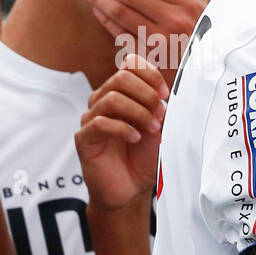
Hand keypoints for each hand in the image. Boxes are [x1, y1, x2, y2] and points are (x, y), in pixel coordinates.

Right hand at [76, 53, 166, 211]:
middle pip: (120, 78)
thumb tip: (171, 91)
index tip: (165, 94)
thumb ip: (162, 108)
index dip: (149, 74)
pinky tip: (134, 139)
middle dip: (146, 94)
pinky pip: (100, 122)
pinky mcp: (84, 138)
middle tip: (160, 114)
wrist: (130, 189)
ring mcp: (90, 119)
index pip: (129, 65)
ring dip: (138, 112)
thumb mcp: (160, 128)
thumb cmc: (143, 158)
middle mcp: (103, 102)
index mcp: (121, 94)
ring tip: (151, 129)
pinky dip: (123, 129)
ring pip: (111, 98)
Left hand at [78, 0, 205, 82]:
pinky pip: (119, 34)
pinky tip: (96, 9)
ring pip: (120, 13)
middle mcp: (173, 20)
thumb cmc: (207, 44)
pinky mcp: (146, 58)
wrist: (208, 80)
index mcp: (187, 4)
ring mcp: (158, 41)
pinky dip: (105, 19)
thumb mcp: (208, 16)